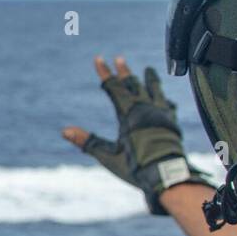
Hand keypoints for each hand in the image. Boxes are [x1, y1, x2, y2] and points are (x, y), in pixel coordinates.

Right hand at [63, 55, 202, 214]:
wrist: (168, 177)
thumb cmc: (136, 167)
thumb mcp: (108, 156)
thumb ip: (87, 142)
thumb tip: (65, 131)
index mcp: (129, 114)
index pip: (113, 87)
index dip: (105, 72)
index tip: (99, 59)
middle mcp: (146, 109)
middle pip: (133, 84)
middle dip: (124, 72)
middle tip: (120, 59)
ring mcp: (161, 114)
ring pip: (154, 90)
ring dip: (149, 79)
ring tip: (148, 70)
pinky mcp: (172, 122)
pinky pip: (168, 105)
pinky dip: (163, 99)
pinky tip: (164, 99)